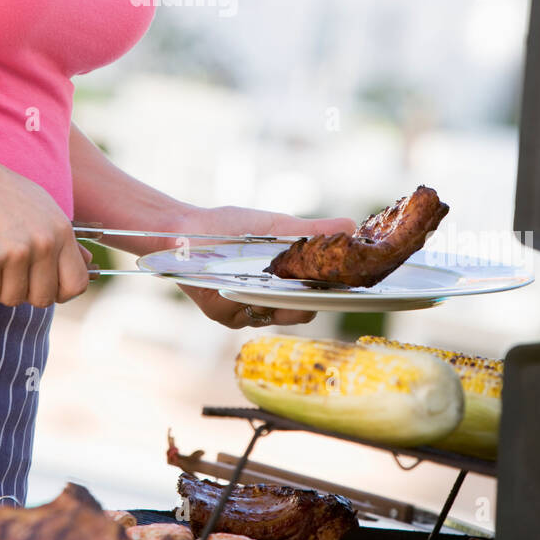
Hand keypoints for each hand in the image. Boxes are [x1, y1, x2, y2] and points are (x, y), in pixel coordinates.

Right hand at [0, 152, 92, 307]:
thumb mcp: (41, 206)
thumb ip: (63, 237)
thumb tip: (89, 261)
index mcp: (61, 230)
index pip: (76, 284)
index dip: (59, 293)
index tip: (39, 286)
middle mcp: (44, 242)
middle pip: (43, 298)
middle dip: (23, 293)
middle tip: (6, 275)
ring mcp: (17, 251)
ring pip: (12, 299)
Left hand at [172, 204, 356, 329]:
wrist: (187, 230)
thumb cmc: (232, 226)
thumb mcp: (277, 226)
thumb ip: (312, 231)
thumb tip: (352, 225)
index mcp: (285, 281)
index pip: (315, 295)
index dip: (330, 292)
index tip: (341, 283)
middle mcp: (269, 299)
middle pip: (300, 312)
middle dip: (308, 301)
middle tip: (312, 288)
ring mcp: (247, 309)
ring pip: (273, 314)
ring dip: (277, 298)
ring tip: (276, 280)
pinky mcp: (225, 313)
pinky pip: (243, 313)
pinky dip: (246, 296)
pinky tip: (240, 280)